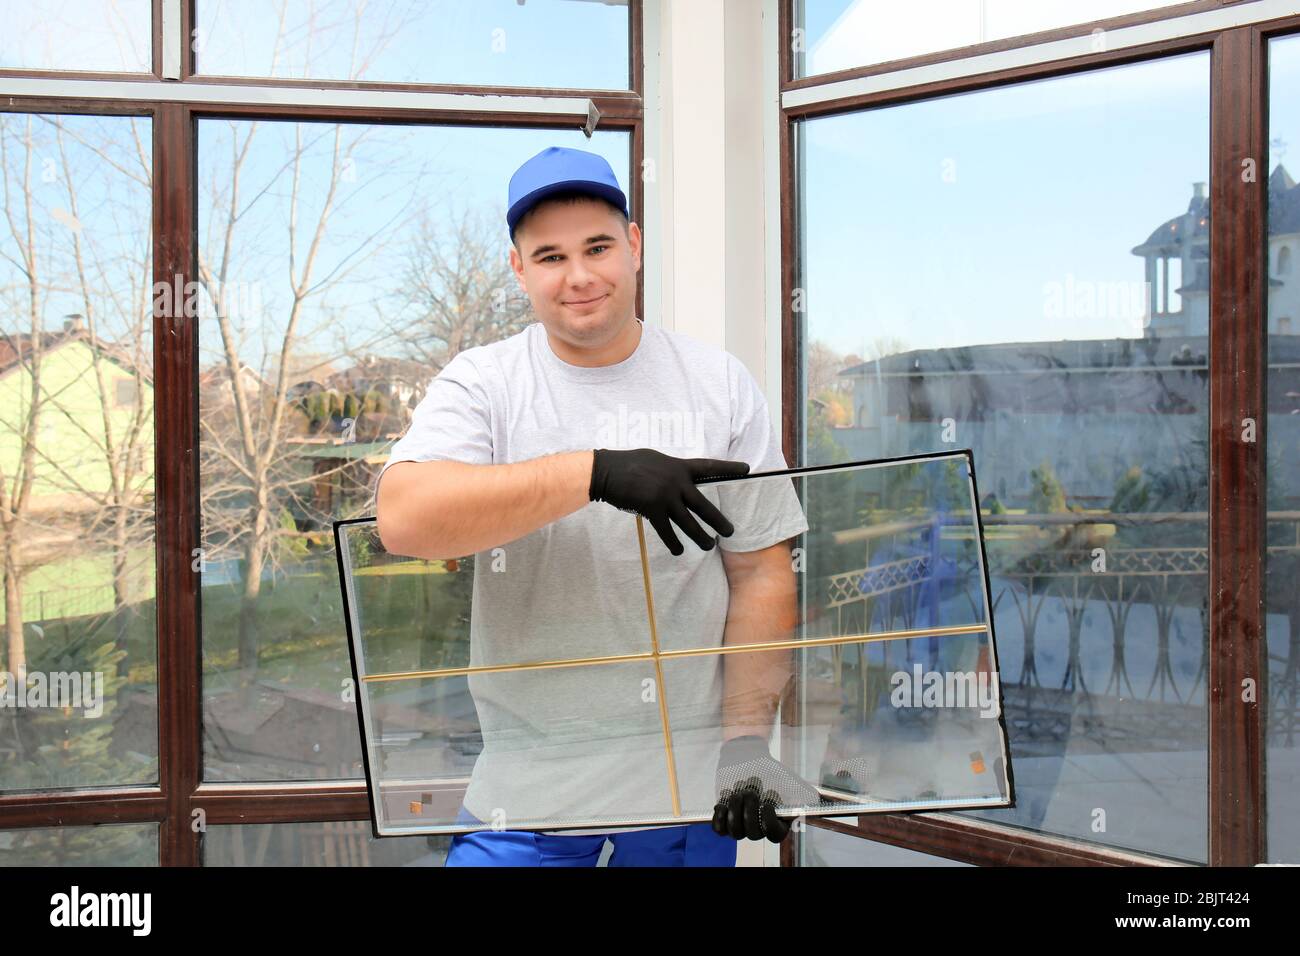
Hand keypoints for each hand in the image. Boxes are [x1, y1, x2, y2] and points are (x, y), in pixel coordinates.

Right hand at [588, 448, 749, 554]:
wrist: (607, 470)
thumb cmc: (629, 463)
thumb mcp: (656, 460)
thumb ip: (672, 471)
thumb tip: (680, 482)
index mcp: (679, 467)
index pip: (709, 466)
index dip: (729, 467)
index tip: (747, 468)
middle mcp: (677, 482)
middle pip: (704, 505)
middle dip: (718, 520)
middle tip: (730, 531)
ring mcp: (665, 497)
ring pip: (689, 522)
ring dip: (700, 537)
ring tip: (709, 546)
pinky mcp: (652, 510)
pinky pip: (667, 530)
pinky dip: (673, 542)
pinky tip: (679, 550)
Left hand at [712, 735, 820, 842]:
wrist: (746, 758)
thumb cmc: (768, 770)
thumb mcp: (789, 780)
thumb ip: (803, 793)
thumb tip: (813, 802)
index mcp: (777, 821)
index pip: (775, 836)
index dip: (769, 823)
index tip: (766, 804)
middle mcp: (759, 827)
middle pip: (753, 835)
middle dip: (749, 811)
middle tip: (749, 791)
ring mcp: (741, 825)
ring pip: (736, 833)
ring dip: (736, 811)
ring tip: (738, 793)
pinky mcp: (725, 819)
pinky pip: (719, 830)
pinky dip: (720, 817)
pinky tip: (723, 804)